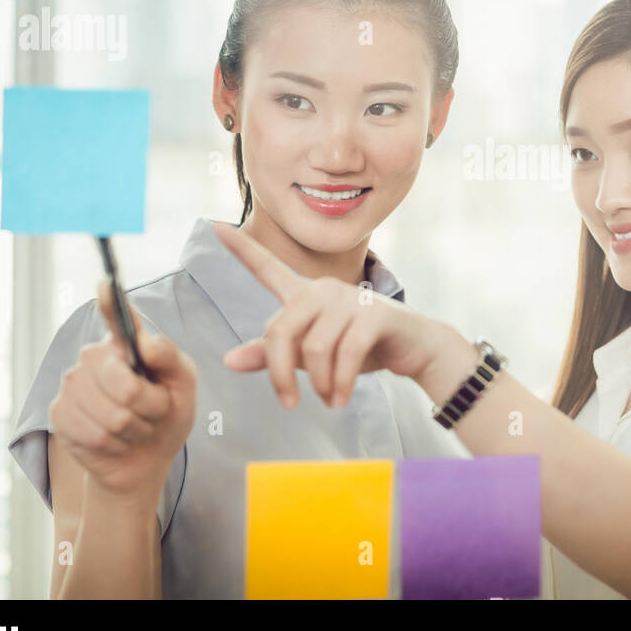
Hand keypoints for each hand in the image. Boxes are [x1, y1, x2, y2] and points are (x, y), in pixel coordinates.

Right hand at [47, 279, 197, 502]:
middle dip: (150, 408)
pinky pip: (94, 434)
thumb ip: (170, 358)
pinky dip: (116, 444)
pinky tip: (117, 441)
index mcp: (126, 343)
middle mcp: (94, 357)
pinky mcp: (60, 414)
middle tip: (153, 411)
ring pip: (113, 415)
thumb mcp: (183, 385)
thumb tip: (145, 342)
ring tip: (136, 427)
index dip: (110, 302)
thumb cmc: (167, 414)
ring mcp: (72, 385)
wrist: (146, 457)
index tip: (107, 284)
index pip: (116, 318)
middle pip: (126, 386)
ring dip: (135, 429)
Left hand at [214, 221, 470, 409]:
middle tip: (289, 403)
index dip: (242, 251)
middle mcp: (323, 289)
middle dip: (280, 374)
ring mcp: (350, 299)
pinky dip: (340, 383)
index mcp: (305, 295)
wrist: (415, 348)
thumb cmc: (363, 350)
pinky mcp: (374, 315)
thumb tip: (228, 361)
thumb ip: (273, 356)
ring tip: (329, 399)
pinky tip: (341, 400)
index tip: (214, 227)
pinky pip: (345, 354)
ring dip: (318, 384)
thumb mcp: (313, 356)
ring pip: (313, 348)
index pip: (267, 269)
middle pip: (280, 330)